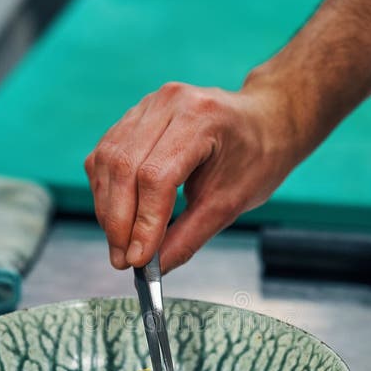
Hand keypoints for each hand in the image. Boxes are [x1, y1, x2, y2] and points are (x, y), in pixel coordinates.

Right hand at [84, 77, 300, 272]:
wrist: (264, 123)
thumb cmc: (257, 158)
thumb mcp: (230, 204)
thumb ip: (189, 237)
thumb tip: (154, 267)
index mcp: (201, 118)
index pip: (156, 176)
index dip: (143, 222)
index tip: (138, 259)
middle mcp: (169, 102)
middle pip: (123, 166)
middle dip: (118, 221)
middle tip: (122, 259)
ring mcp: (148, 105)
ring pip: (107, 160)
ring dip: (107, 208)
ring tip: (119, 244)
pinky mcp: (135, 115)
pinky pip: (106, 154)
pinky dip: (106, 190)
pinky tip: (116, 215)